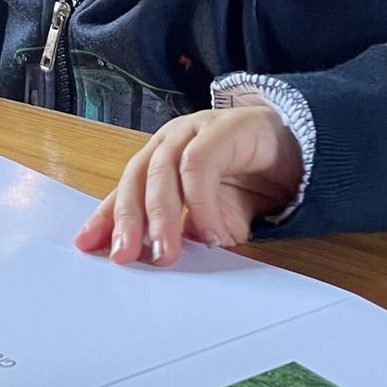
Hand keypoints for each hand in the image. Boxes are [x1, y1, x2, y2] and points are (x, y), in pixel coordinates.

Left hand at [72, 105, 304, 266]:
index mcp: (159, 163)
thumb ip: (187, 232)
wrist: (299, 151)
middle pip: (135, 179)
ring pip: (162, 171)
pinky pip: (201, 165)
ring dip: (162, 216)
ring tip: (167, 252)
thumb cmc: (248, 183)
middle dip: (127, 220)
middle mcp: (169, 143)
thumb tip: (161, 258)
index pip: (123, 191)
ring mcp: (194, 131)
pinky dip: (202, 202)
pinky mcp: (223, 128)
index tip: (87, 246)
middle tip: (126, 257)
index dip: (105, 218)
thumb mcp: (211, 218)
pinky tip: (213, 233)